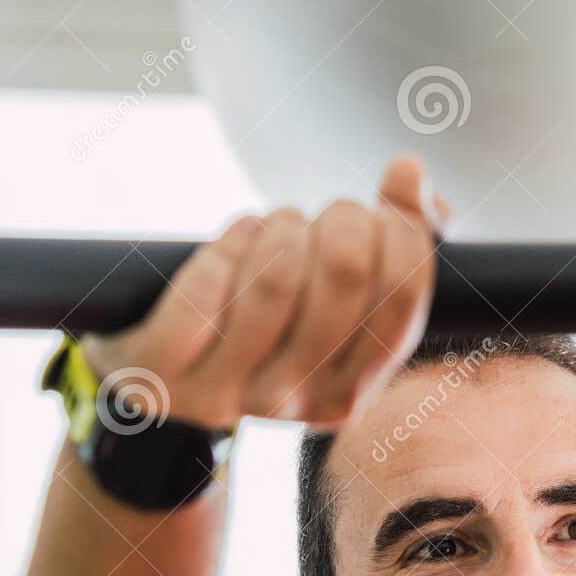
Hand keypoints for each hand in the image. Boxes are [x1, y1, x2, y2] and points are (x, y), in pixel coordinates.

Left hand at [80, 154, 444, 428]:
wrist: (165, 378)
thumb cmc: (267, 324)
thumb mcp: (337, 301)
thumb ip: (399, 236)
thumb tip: (410, 172)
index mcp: (353, 393)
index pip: (404, 293)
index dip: (400, 229)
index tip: (380, 214)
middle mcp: (299, 403)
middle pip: (345, 271)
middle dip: (340, 217)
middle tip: (325, 216)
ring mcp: (230, 393)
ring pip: (276, 275)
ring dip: (279, 226)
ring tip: (276, 228)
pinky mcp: (167, 372)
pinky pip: (209, 284)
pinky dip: (226, 244)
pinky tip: (236, 242)